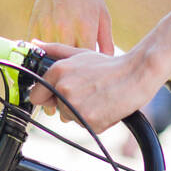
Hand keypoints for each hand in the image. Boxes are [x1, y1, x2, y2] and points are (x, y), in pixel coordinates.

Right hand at [27, 0, 114, 116]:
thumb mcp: (102, 14)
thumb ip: (105, 40)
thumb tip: (108, 62)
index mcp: (86, 26)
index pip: (86, 62)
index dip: (83, 83)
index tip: (78, 99)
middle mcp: (66, 26)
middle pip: (63, 66)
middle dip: (59, 88)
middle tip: (57, 108)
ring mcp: (48, 24)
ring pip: (44, 60)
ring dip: (43, 80)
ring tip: (44, 98)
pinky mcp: (35, 20)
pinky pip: (33, 47)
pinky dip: (32, 62)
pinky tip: (31, 76)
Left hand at [27, 41, 158, 134]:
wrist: (135, 75)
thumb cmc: (107, 65)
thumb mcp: (79, 53)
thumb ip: (54, 50)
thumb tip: (35, 43)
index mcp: (58, 72)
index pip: (35, 95)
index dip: (46, 96)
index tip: (56, 94)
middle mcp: (63, 90)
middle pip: (55, 108)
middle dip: (66, 103)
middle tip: (86, 92)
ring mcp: (75, 107)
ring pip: (70, 117)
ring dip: (81, 112)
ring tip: (97, 97)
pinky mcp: (88, 122)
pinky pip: (85, 126)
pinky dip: (94, 120)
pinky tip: (104, 106)